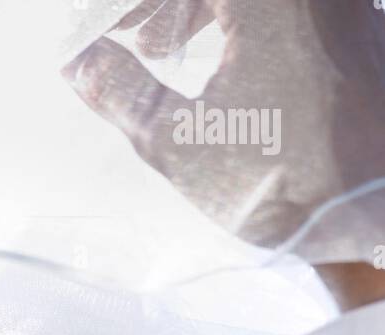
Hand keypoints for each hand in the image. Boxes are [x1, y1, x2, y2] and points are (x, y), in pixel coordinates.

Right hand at [63, 0, 384, 263]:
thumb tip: (79, 61)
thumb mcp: (184, 144)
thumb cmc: (287, 183)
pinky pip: (287, 8)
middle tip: (128, 39)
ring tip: (169, 53)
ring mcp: (338, 6)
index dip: (127, 7)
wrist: (381, 215)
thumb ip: (122, 93)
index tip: (100, 33)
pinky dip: (242, 17)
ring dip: (200, 8)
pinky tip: (226, 60)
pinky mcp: (356, 30)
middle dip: (163, 7)